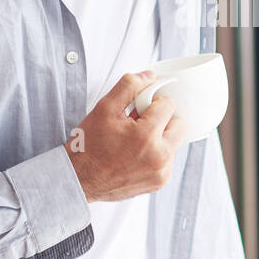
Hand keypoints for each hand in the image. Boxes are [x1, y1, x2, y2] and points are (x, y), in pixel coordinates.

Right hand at [64, 70, 186, 201]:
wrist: (79, 179)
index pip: (169, 105)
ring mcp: (161, 172)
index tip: (140, 108)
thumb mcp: (104, 108)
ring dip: (160, 137)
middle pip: (179, 124)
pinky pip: (168, 159)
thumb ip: (129, 86)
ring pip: (174, 142)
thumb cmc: (89, 145)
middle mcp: (159, 157)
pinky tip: (136, 154)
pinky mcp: (159, 182)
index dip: (153, 102)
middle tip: (140, 123)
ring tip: (135, 140)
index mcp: (146, 136)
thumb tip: (150, 76)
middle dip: (163, 119)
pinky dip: (157, 153)